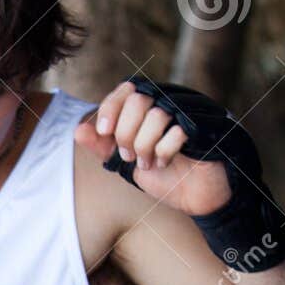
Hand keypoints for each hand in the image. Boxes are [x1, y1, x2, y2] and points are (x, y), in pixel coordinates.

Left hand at [76, 78, 230, 215]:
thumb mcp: (127, 161)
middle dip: (126, 133)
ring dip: (144, 145)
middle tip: (130, 155)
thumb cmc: (165, 175)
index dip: (111, 107)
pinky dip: (164, 151)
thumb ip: (103, 146)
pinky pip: (178, 131)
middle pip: (138, 99)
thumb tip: (78, 131)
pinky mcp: (206, 128)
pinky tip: (165, 163)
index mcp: (153, 105)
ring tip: (147, 163)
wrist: (197, 197)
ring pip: (156, 114)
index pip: (127, 88)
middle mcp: (172, 102)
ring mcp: (191, 113)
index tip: (104, 132)